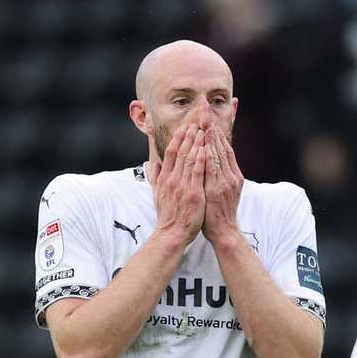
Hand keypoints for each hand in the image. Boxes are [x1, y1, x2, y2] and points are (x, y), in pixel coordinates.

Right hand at [152, 123, 206, 238]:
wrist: (172, 234)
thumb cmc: (167, 216)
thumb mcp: (157, 194)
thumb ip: (154, 177)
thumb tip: (150, 163)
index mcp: (164, 179)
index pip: (171, 153)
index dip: (178, 139)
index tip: (184, 128)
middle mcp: (172, 179)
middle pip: (180, 152)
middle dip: (188, 136)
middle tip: (196, 124)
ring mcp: (182, 185)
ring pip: (189, 159)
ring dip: (196, 143)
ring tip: (202, 131)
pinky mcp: (193, 193)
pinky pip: (197, 172)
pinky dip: (201, 159)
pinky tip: (206, 148)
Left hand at [203, 125, 243, 245]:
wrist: (224, 231)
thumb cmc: (218, 212)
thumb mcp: (221, 190)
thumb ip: (217, 175)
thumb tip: (209, 162)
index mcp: (233, 175)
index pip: (226, 148)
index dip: (219, 132)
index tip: (211, 118)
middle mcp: (231, 175)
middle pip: (223, 147)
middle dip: (214, 128)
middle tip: (207, 111)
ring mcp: (226, 182)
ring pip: (218, 154)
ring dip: (211, 137)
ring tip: (205, 121)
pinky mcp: (218, 189)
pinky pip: (212, 168)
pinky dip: (208, 154)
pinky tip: (203, 144)